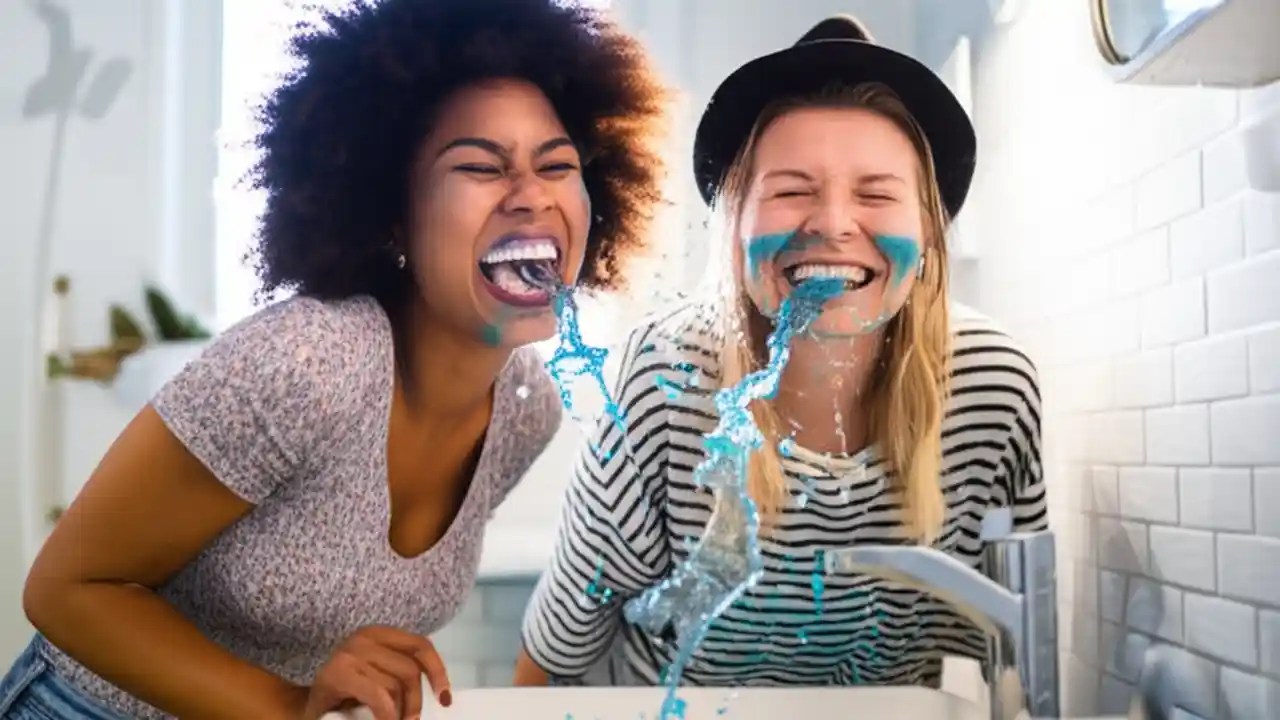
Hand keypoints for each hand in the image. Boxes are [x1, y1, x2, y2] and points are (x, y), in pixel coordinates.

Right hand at [301, 626, 450, 719]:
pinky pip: (379, 696)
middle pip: (410, 670)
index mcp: (378, 633)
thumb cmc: (347, 696)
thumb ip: (402, 673)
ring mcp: (348, 654)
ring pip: (396, 685)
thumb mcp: (380, 677)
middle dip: (414, 702)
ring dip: (398, 712)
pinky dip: (387, 716)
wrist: (310, 710)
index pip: (420, 646)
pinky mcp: (337, 674)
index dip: (438, 672)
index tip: (445, 699)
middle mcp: (363, 637)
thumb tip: (442, 693)